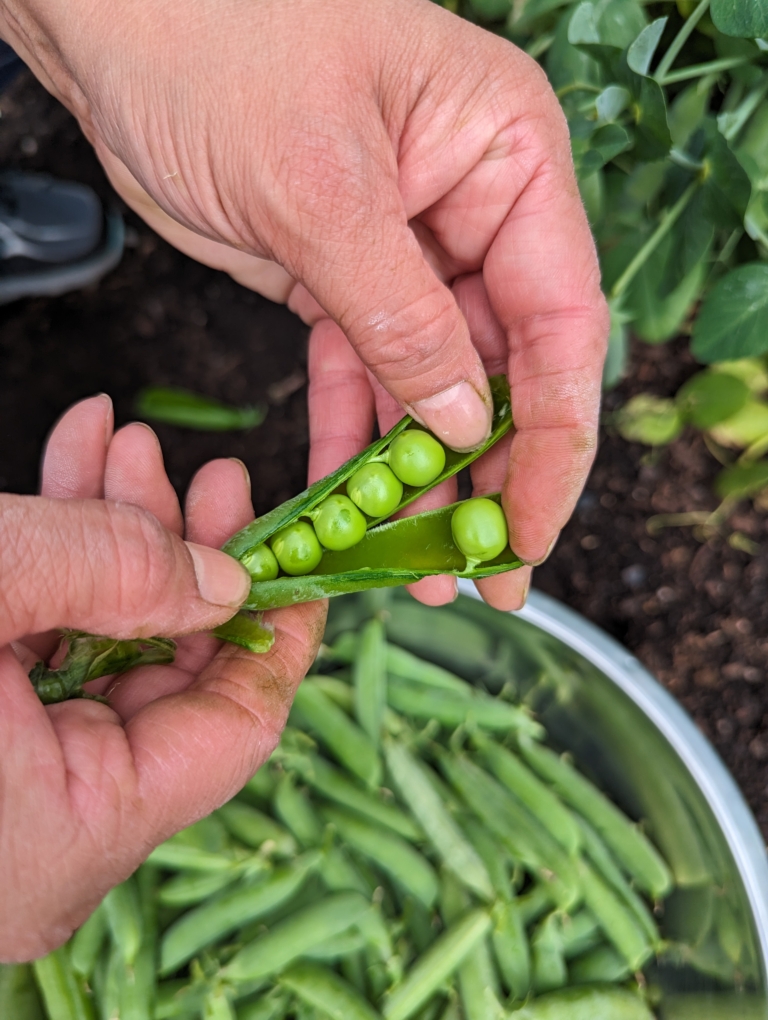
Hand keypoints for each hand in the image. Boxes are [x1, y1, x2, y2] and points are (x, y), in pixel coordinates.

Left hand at [0, 0, 606, 608]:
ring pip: (434, 385)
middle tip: (482, 573)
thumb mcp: (317, 187)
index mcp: (507, 157)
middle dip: (492, 475)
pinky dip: (356, 440)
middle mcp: (471, 207)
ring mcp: (407, 247)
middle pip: (505, 367)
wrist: (107, 13)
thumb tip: (461, 422)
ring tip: (416, 562)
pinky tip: (350, 505)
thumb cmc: (214, 38)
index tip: (534, 529)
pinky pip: (363, 374)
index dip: (554, 440)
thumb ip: (400, 315)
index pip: (560, 322)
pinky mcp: (339, 277)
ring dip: (424, 477)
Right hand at [0, 396, 324, 961]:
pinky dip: (48, 572)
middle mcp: (49, 828)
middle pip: (166, 678)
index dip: (277, 626)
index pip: (236, 725)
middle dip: (181, 556)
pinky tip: (65, 480)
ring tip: (122, 450)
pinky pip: (30, 656)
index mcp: (77, 825)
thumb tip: (222, 572)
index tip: (298, 545)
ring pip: (95, 653)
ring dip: (109, 545)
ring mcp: (1, 791)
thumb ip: (109, 568)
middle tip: (199, 474)